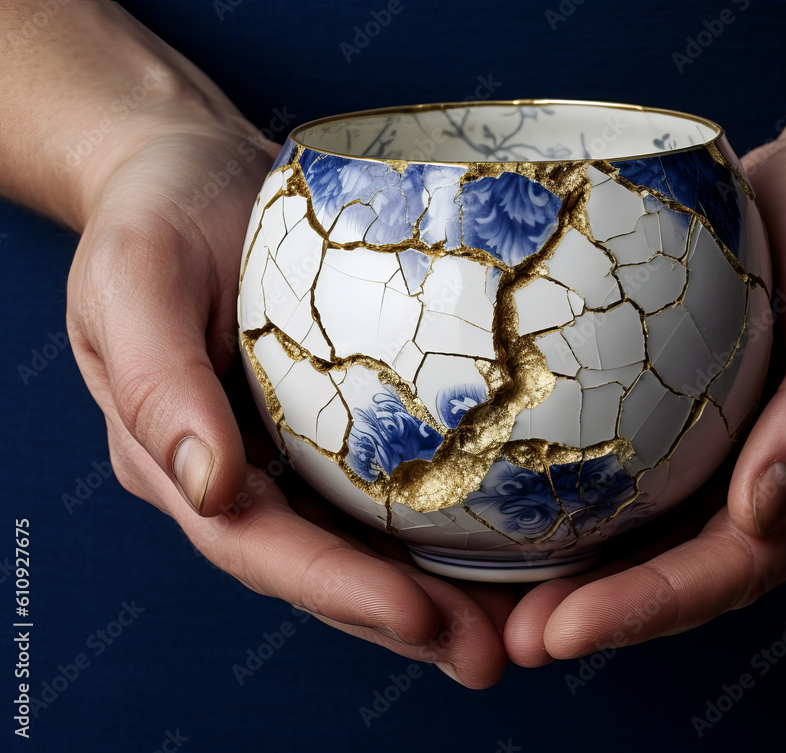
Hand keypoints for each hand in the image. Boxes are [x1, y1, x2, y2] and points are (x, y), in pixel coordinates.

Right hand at [65, 121, 512, 686]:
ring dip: (438, 591)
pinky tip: (507, 544)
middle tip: (492, 653)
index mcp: (179, 457)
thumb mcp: (135, 278)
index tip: (421, 618)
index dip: (337, 590)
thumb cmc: (154, 217)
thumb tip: (207, 485)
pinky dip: (446, 524)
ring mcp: (291, 450)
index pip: (259, 546)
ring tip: (517, 626)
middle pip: (324, 566)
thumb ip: (156, 383)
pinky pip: (392, 484)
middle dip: (405, 619)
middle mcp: (241, 472)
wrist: (191, 171)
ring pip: (365, 541)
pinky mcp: (339, 418)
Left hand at [501, 0, 785, 664]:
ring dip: (583, 578)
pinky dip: (586, 512)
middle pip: (683, 571)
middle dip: (600, 612)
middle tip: (511, 637)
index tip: (562, 630)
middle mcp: (776, 482)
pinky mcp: (699, 418)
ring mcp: (733, 453)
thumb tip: (760, 512)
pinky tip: (522, 519)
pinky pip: (641, 480)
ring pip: (655, 538)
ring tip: (499, 606)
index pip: (732, 566)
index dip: (648, 606)